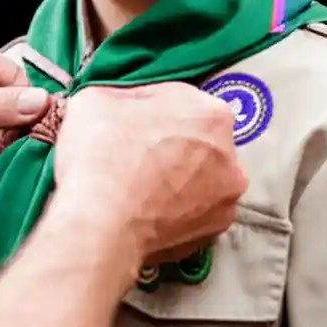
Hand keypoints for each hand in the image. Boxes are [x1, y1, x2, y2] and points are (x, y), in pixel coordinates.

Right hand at [49, 82, 245, 289]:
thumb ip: (122, 96)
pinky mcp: (215, 230)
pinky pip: (194, 211)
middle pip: (196, 138)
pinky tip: (148, 211)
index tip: (125, 123)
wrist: (100, 223)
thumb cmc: (100, 153)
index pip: (178, 101)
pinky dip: (176, 209)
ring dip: (177, 177)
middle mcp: (230, 152)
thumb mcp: (96, 98)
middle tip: (133, 155)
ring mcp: (227, 195)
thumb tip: (122, 106)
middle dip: (171, 143)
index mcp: (208, 110)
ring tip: (139, 188)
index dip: (147, 109)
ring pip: (200, 177)